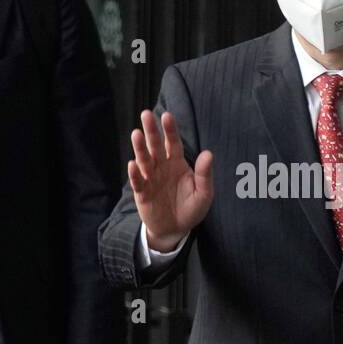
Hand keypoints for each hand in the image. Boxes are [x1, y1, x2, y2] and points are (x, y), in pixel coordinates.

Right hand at [128, 110, 213, 252]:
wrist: (176, 229)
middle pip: (155, 146)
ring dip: (140, 148)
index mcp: (177, 163)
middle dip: (151, 131)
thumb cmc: (191, 208)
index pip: (173, 143)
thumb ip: (205, 174)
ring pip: (144, 160)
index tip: (167, 116)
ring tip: (136, 134)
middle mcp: (161, 167)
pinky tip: (133, 164)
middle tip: (146, 114)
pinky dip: (135, 174)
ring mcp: (150, 178)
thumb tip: (208, 153)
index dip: (170, 130)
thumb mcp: (203, 193)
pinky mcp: (142, 192)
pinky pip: (138, 181)